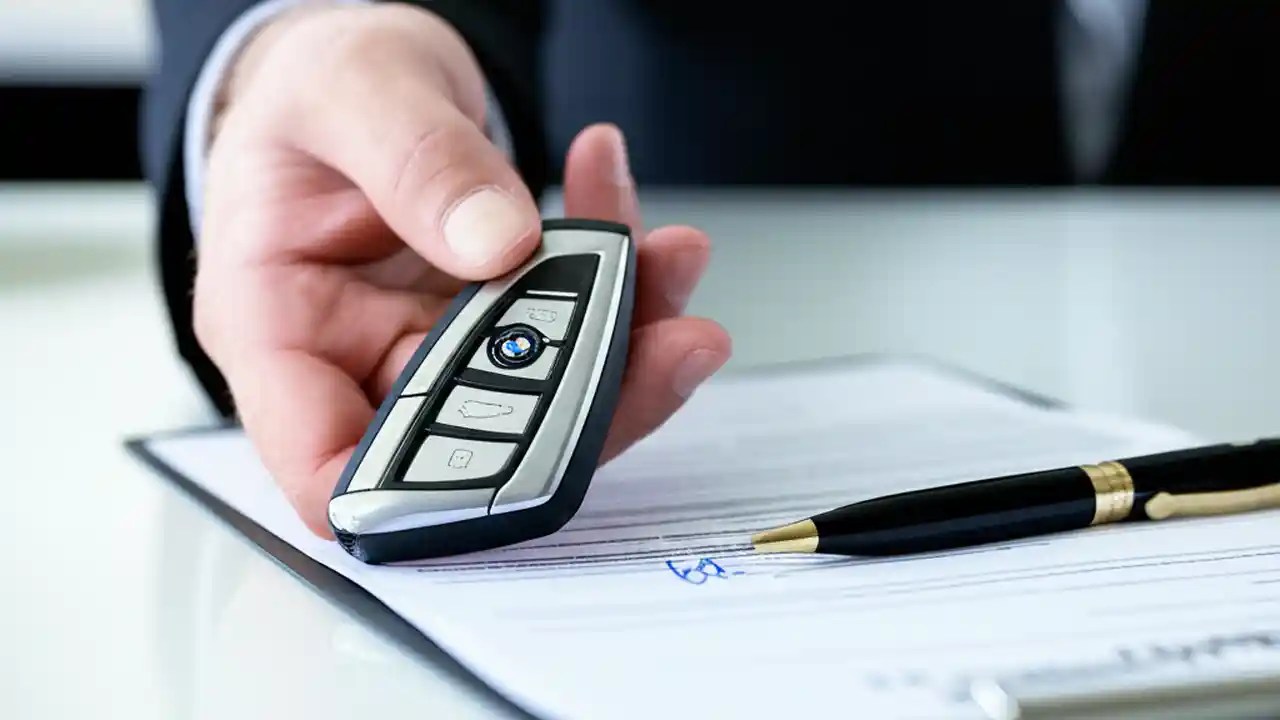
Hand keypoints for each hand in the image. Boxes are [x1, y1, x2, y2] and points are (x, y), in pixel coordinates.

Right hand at [193, 3, 731, 536]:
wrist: (352, 71)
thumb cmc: (310, 89)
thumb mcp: (346, 90)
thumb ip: (415, 160)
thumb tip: (498, 243)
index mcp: (274, 329)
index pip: (328, 467)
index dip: (424, 500)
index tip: (530, 454)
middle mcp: (355, 360)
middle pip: (470, 441)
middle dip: (580, 400)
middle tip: (661, 331)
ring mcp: (434, 347)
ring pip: (543, 394)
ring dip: (623, 334)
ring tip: (666, 257)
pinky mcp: (493, 321)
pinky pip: (571, 329)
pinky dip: (616, 275)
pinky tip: (616, 202)